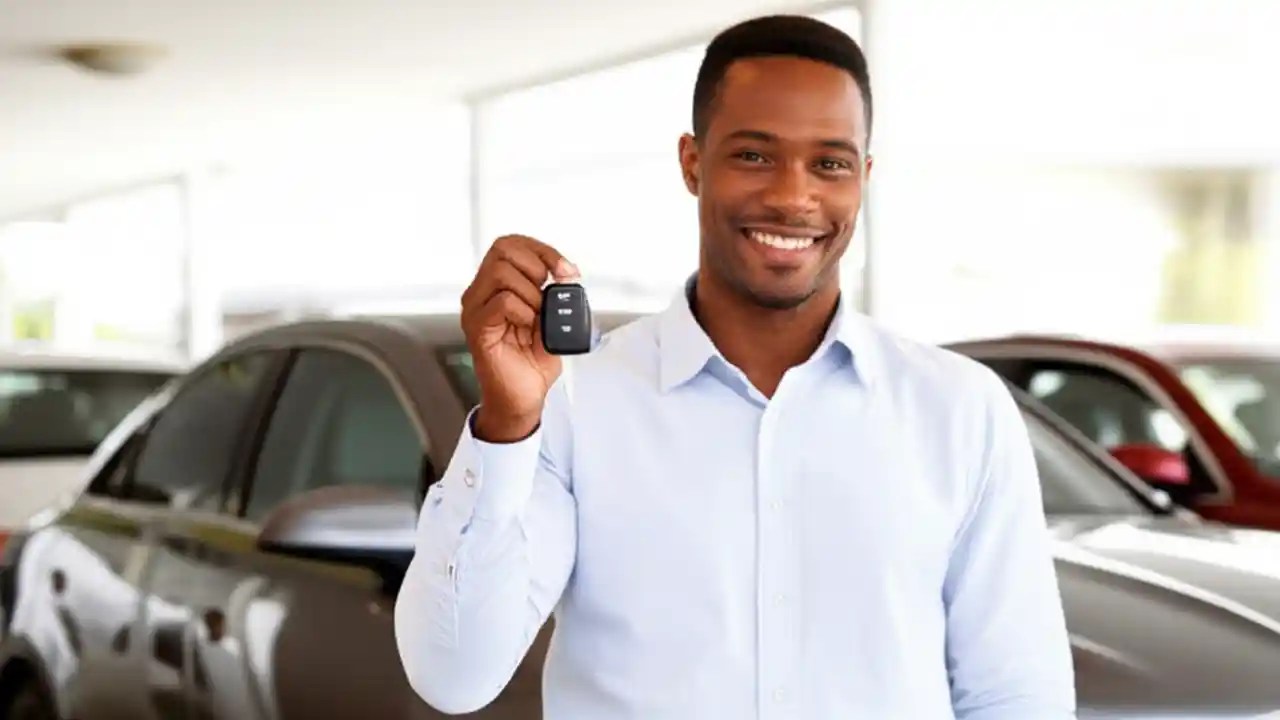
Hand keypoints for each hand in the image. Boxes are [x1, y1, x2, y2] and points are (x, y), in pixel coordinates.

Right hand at [460, 235, 578, 441]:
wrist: (523, 398)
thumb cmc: (532, 362)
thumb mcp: (551, 319)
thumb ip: (554, 294)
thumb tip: (566, 274)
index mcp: (495, 286)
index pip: (510, 244)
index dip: (541, 249)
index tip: (565, 269)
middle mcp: (481, 293)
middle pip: (503, 249)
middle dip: (537, 266)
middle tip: (548, 292)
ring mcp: (476, 310)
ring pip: (502, 272)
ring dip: (531, 292)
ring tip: (536, 316)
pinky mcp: (478, 328)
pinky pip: (502, 301)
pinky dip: (524, 311)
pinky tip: (528, 327)